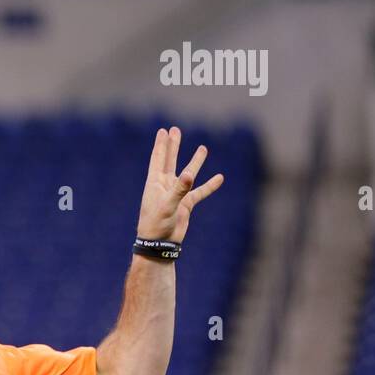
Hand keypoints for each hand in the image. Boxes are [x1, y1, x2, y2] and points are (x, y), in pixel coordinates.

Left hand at [136, 126, 223, 241]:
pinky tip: (219, 177)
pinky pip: (200, 192)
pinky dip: (209, 186)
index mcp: (155, 183)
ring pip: (188, 174)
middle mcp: (165, 186)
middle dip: (173, 145)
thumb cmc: (156, 225)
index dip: (161, 144)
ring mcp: (176, 194)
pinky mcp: (186, 205)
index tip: (163, 131)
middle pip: (170, 160)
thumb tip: (190, 174)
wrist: (160, 244)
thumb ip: (179, 189)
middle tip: (175, 130)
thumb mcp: (167, 206)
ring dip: (195, 161)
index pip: (158, 159)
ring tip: (203, 148)